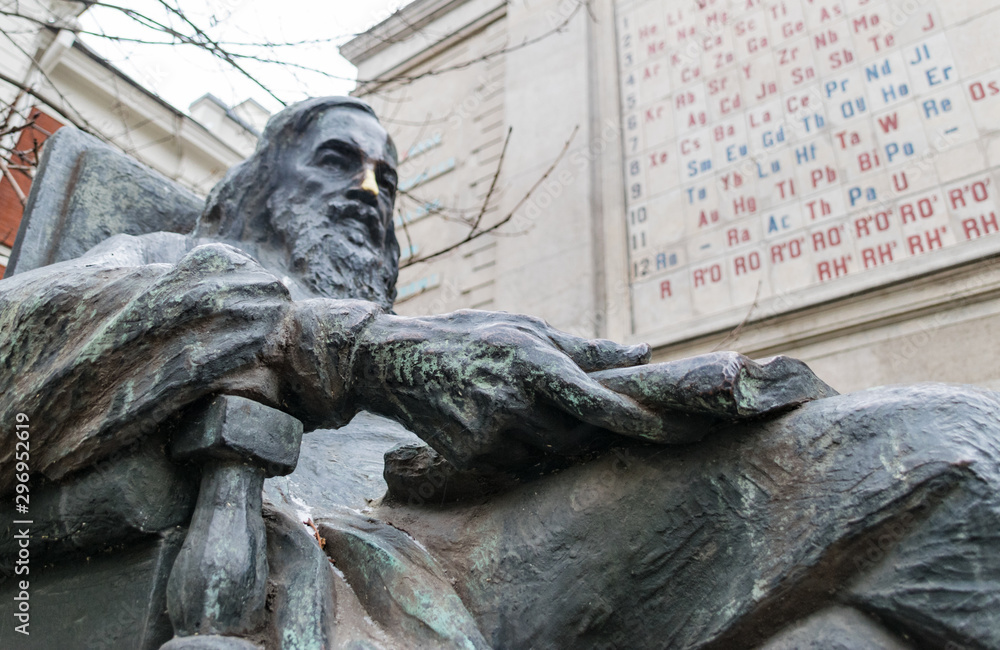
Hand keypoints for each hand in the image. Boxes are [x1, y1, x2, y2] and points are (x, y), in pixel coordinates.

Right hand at [351, 310, 657, 469]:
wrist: (395, 361)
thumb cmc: (470, 336)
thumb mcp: (525, 328)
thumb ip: (584, 347)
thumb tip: (643, 353)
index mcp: (530, 360)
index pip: (596, 399)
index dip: (638, 417)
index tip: (678, 427)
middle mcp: (512, 400)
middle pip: (579, 437)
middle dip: (600, 434)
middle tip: (617, 424)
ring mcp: (489, 434)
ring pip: (551, 455)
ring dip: (563, 443)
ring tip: (547, 416)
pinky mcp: (471, 457)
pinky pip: (519, 465)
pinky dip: (529, 452)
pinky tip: (512, 427)